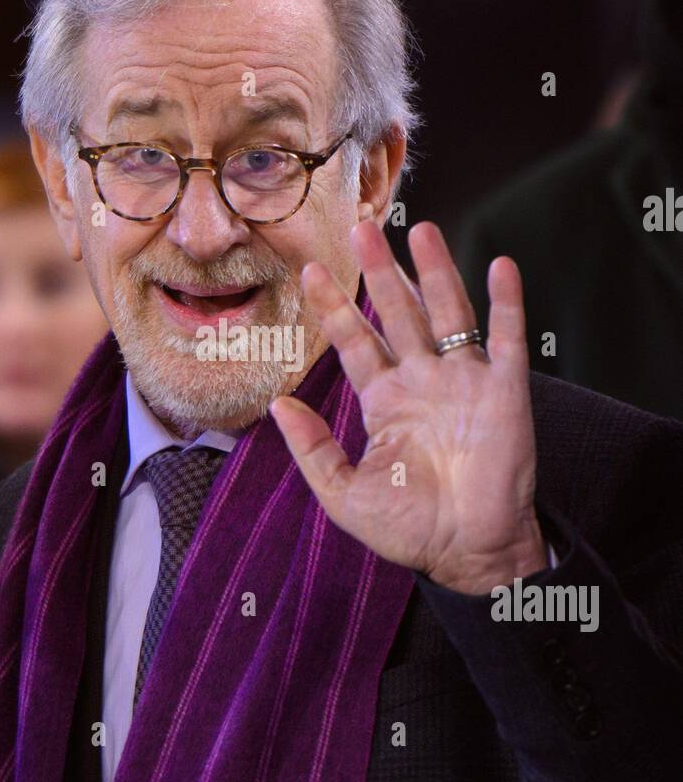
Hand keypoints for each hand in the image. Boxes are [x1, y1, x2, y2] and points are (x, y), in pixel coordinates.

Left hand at [270, 220, 546, 594]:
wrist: (468, 554)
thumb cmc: (411, 530)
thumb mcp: (344, 494)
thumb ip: (312, 449)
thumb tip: (277, 405)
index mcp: (386, 402)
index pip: (356, 341)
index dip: (335, 306)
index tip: (312, 271)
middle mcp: (423, 382)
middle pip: (398, 312)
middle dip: (379, 271)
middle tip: (361, 227)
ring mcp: (464, 382)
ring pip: (447, 312)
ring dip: (435, 271)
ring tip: (421, 229)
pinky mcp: (504, 391)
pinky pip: (505, 338)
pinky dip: (505, 302)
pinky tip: (498, 266)